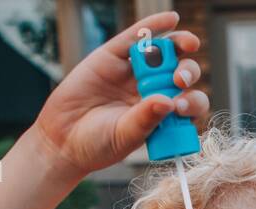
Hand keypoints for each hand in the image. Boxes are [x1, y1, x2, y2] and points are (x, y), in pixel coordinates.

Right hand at [31, 10, 209, 181]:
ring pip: (165, 52)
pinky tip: (170, 19)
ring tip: (187, 44)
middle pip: (181, 74)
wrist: (63, 137)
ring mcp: (135, 71)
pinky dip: (155, 25)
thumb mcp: (124, 136)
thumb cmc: (98, 143)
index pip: (188, 103)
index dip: (191, 101)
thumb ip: (146, 120)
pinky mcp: (115, 54)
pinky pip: (138, 36)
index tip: (181, 107)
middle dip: (187, 73)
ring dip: (180, 45)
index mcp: (163, 114)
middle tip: (179, 80)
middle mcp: (153, 90)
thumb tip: (169, 102)